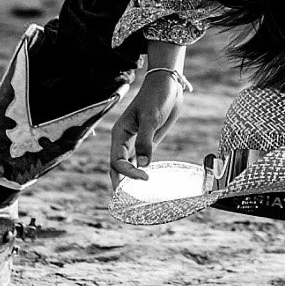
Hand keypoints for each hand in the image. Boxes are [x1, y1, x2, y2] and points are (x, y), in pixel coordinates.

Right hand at [108, 70, 184, 188]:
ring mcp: (135, 141)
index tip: (144, 178)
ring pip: (127, 165)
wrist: (168, 84)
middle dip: (119, 182)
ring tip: (133, 197)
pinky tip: (146, 181)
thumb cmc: (156, 97)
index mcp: (120, 134)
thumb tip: (143, 164)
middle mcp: (124, 140)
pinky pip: (140, 159)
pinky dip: (140, 171)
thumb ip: (145, 140)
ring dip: (128, 179)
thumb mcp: (151, 117)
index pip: (117, 161)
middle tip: (126, 201)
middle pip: (117, 166)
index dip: (127, 173)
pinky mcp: (147, 141)